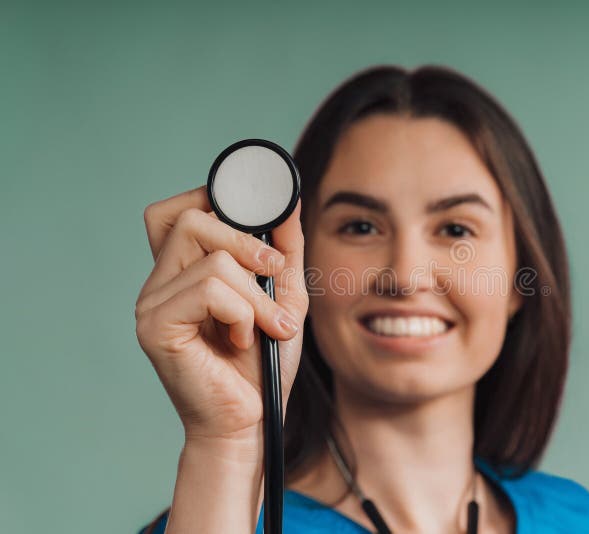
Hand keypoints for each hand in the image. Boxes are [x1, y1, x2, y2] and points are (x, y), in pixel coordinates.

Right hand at [134, 185, 307, 452]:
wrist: (249, 422)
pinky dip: (241, 313)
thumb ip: (284, 250)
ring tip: (267, 327)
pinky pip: (208, 290)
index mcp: (182, 272)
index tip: (257, 229)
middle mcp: (159, 282)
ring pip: (212, 260)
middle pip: (191, 219)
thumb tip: (289, 202)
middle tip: (274, 272)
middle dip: (245, 241)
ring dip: (256, 296)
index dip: (211, 202)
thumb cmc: (262, 365)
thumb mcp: (283, 297)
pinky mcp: (155, 326)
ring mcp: (151, 303)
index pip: (176, 211)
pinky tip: (242, 340)